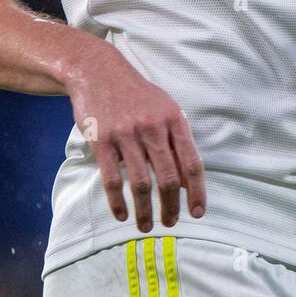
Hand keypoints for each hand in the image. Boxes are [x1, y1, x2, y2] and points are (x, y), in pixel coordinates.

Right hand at [63, 40, 206, 231]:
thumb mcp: (164, 108)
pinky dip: (118, 202)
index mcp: (173, 119)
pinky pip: (113, 179)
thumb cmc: (136, 94)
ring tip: (147, 226)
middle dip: (171, 207)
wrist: (98, 71)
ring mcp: (126, 134)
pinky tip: (122, 215)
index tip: (197, 213)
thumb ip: (177, 140)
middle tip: (171, 223)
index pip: (191, 163)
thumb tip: (187, 181)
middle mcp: (152, 127)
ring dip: (145, 211)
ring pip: (141, 184)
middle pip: (168, 178)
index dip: (197, 192)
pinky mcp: (101, 140)